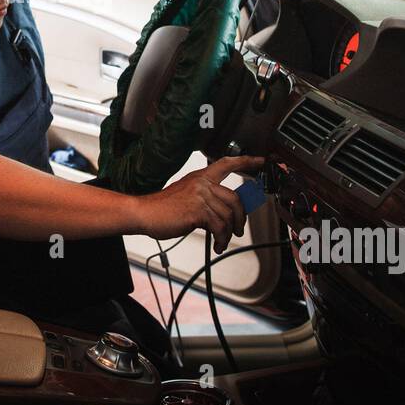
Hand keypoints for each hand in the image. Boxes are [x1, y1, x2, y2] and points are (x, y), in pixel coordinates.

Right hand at [132, 155, 264, 251]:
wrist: (144, 213)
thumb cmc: (162, 208)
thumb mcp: (186, 196)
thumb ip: (205, 199)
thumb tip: (224, 212)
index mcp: (200, 177)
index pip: (226, 164)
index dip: (245, 162)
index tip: (259, 161)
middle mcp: (202, 184)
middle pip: (235, 198)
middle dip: (241, 218)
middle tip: (238, 229)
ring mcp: (200, 196)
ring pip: (228, 216)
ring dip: (228, 233)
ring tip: (222, 241)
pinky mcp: (198, 211)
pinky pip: (220, 227)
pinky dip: (221, 239)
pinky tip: (216, 244)